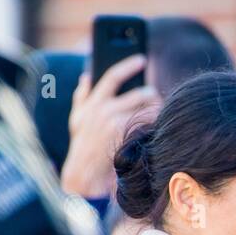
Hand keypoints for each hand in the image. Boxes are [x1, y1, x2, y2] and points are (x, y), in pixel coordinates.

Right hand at [61, 54, 161, 197]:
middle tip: (156, 97)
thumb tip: (86, 76)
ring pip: (147, 111)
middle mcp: (102, 110)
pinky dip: (154, 127)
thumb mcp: (76, 120)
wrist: (82, 176)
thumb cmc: (82, 147)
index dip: (128, 65)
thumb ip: (81, 97)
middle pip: (138, 94)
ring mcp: (114, 123)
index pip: (112, 75)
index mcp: (91, 102)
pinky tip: (157, 130)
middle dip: (151, 95)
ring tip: (159, 115)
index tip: (141, 58)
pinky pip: (147, 127)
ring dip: (156, 111)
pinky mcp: (124, 137)